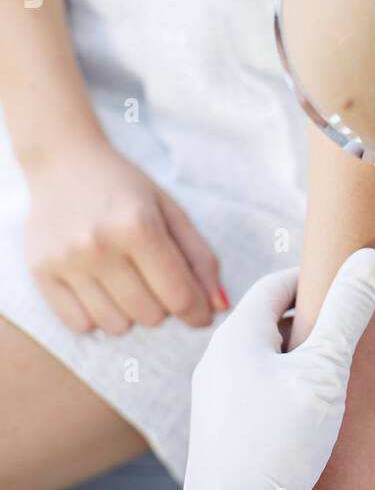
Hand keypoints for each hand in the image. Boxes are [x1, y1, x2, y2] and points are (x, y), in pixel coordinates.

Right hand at [24, 137, 223, 333]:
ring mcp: (67, 261)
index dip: (197, 312)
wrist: (63, 163)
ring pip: (116, 326)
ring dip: (130, 313)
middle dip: (162, 306)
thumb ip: (200, 257)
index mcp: (138, 226)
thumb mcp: (170, 210)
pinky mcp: (41, 272)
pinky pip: (79, 324)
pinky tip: (100, 289)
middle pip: (150, 315)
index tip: (201, 315)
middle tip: (155, 281)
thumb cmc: (124, 188)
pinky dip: (97, 316)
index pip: (178, 296)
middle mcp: (99, 245)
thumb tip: (219, 305)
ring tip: (126, 283)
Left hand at [172, 248, 374, 489]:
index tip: (359, 290)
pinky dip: (314, 403)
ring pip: (287, 371)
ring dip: (336, 375)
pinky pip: (277, 403)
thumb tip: (368, 258)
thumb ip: (349, 312)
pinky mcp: (229, 438)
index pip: (278, 285)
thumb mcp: (324, 370)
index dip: (322, 282)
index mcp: (236, 336)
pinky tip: (348, 426)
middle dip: (343, 336)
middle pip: (287, 329)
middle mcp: (221, 364)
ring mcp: (222, 403)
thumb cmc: (276, 443)